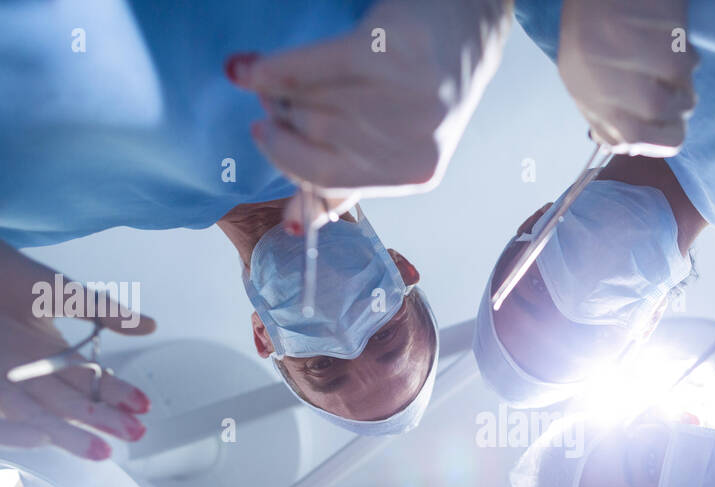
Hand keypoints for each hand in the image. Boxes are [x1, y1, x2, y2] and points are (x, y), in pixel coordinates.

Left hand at [0, 213, 154, 458]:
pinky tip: (39, 437)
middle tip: (134, 434)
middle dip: (102, 420)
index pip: (88, 380)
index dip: (116, 394)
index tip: (143, 407)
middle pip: (67, 402)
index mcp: (43, 349)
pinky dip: (7, 432)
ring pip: (33, 416)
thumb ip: (100, 309)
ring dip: (68, 435)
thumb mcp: (51, 287)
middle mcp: (19, 370)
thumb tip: (150, 326)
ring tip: (101, 449)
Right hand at [228, 0, 511, 228]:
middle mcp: (417, 137)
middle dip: (280, 117)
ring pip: (314, 100)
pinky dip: (277, 68)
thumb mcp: (387, 149)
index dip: (286, 158)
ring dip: (280, 90)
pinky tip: (251, 69)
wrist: (462, 29)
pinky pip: (316, 65)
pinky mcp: (393, 48)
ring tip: (273, 78)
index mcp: (415, 172)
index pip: (328, 178)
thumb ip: (342, 186)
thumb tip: (295, 228)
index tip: (262, 134)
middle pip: (316, 134)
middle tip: (270, 99)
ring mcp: (409, 93)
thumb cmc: (414, 93)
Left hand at [557, 0, 697, 156]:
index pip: (630, 137)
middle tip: (680, 95)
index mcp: (583, 86)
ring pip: (678, 74)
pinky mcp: (649, 11)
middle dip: (679, 107)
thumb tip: (635, 147)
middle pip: (658, 108)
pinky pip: (685, 42)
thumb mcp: (589, 81)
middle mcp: (595, 61)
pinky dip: (688, 48)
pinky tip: (672, 38)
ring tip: (675, 63)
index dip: (660, 142)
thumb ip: (608, 119)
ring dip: (686, 76)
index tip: (671, 131)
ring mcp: (621, 32)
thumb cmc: (597, 34)